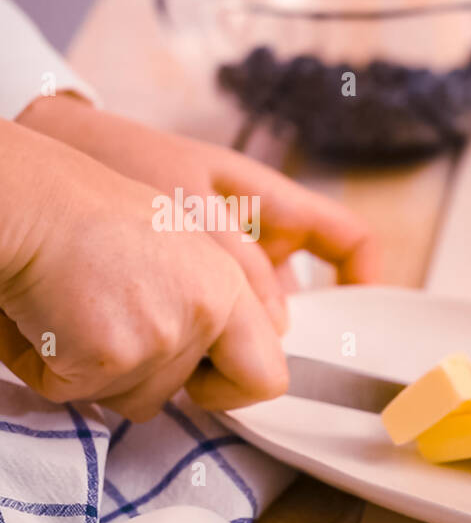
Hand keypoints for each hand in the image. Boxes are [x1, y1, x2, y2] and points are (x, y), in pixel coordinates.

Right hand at [0, 119, 286, 419]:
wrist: (23, 198)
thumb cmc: (82, 213)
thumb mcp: (175, 244)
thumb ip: (208, 300)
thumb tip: (224, 354)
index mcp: (227, 286)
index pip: (267, 376)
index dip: (232, 390)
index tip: (201, 383)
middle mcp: (203, 314)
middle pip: (174, 393)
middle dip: (132, 374)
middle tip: (99, 319)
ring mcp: (158, 338)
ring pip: (124, 397)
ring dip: (89, 370)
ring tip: (68, 308)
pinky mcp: (108, 358)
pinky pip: (72, 392)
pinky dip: (45, 366)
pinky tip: (39, 316)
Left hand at [16, 94, 381, 332]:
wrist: (52, 163)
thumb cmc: (122, 161)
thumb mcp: (188, 203)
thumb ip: (241, 263)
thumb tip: (281, 324)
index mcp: (274, 205)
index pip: (348, 240)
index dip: (366, 279)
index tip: (358, 324)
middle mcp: (258, 241)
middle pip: (301, 301)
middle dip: (281, 338)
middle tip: (250, 360)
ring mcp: (226, 268)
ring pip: (255, 326)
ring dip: (235, 350)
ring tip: (198, 361)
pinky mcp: (191, 295)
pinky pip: (216, 335)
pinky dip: (203, 352)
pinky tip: (174, 359)